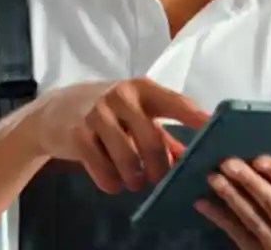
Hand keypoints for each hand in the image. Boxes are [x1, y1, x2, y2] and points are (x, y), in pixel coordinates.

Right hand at [32, 78, 209, 193]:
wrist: (54, 112)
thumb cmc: (106, 113)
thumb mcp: (135, 115)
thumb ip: (164, 135)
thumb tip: (189, 158)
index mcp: (143, 89)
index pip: (176, 103)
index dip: (197, 118)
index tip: (217, 131)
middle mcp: (121, 96)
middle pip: (152, 139)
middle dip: (159, 167)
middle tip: (158, 179)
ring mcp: (97, 113)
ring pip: (128, 158)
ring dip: (134, 178)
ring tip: (133, 182)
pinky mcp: (77, 133)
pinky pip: (102, 168)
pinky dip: (111, 182)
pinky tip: (113, 182)